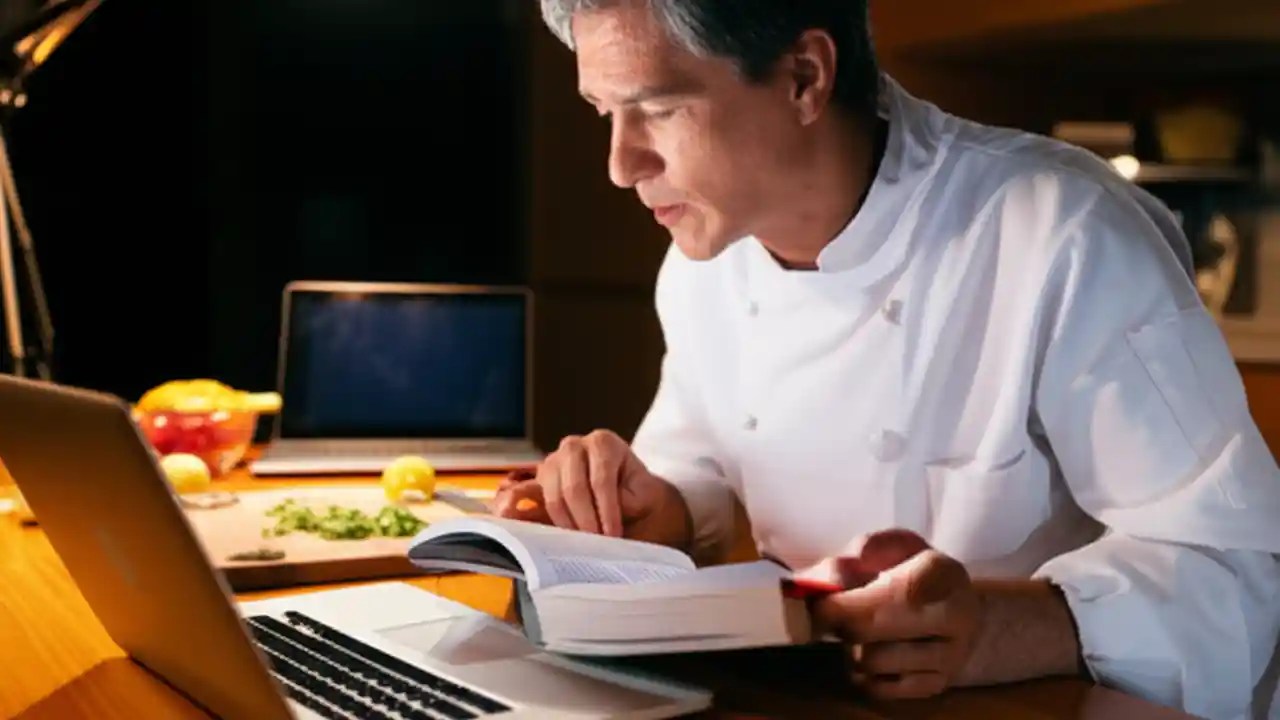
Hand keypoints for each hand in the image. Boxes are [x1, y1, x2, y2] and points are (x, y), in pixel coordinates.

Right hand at [491, 430, 691, 545]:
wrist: (630, 495)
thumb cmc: (638, 493)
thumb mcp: (643, 494)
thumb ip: (627, 502)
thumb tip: (606, 520)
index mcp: (603, 442)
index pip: (601, 479)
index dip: (606, 510)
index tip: (613, 536)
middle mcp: (574, 446)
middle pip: (573, 487)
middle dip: (585, 521)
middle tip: (596, 544)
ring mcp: (552, 462)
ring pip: (553, 496)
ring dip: (567, 525)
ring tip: (582, 544)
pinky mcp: (539, 482)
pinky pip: (528, 498)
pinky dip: (529, 515)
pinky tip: (530, 530)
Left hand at [808, 530, 981, 699]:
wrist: (957, 602)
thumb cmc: (913, 568)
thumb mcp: (887, 547)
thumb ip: (854, 556)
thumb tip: (827, 580)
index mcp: (942, 572)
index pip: (887, 595)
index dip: (844, 603)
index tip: (819, 603)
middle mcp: (956, 617)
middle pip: (871, 630)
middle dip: (841, 623)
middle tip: (831, 616)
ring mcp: (950, 656)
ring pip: (872, 663)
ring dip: (851, 648)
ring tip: (856, 633)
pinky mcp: (937, 685)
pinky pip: (879, 689)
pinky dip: (863, 674)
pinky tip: (870, 652)